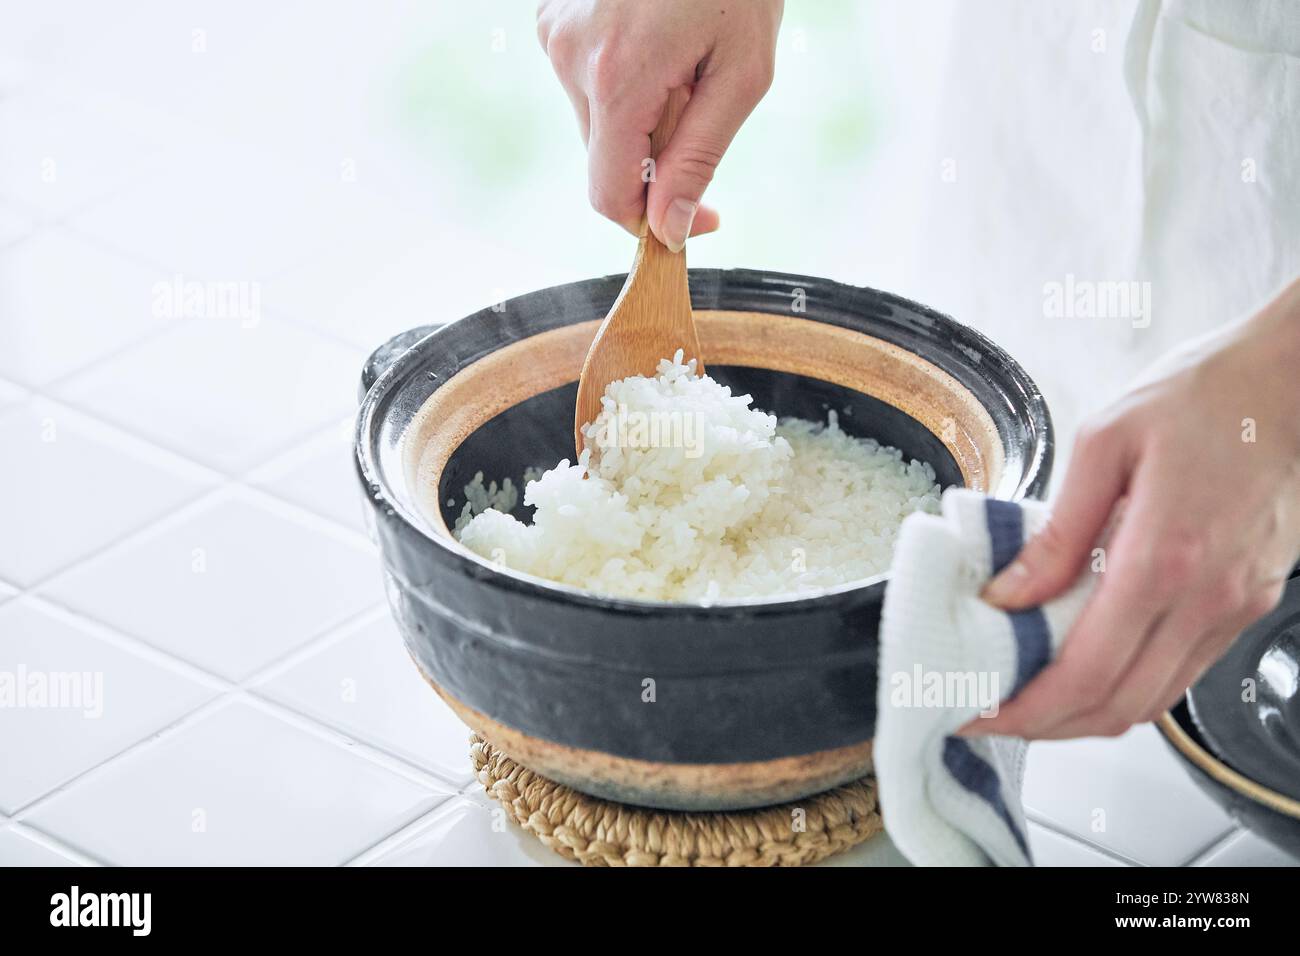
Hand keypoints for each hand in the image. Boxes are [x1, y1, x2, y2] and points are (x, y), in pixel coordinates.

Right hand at [537, 0, 782, 249]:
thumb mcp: (742, 73)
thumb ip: (699, 157)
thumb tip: (667, 228)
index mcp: (617, 79)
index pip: (610, 196)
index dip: (651, 223)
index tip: (695, 219)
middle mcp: (570, 59)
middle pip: (606, 160)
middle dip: (656, 158)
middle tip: (704, 103)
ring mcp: (555, 34)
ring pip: (597, 123)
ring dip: (641, 118)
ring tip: (682, 60)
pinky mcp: (553, 19)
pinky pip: (586, 83)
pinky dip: (623, 85)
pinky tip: (657, 42)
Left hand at [965, 277, 1299, 739]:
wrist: (1287, 383)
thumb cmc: (1200, 396)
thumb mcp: (1102, 444)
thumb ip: (1056, 532)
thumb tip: (1008, 594)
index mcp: (1162, 557)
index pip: (1086, 671)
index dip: (1027, 709)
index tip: (979, 712)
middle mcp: (1206, 597)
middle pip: (1119, 706)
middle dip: (1047, 726)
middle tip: (992, 713)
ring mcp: (1234, 607)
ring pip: (1154, 701)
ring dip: (1086, 715)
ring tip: (1029, 698)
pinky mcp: (1247, 604)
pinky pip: (1181, 671)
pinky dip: (1128, 686)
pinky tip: (1086, 666)